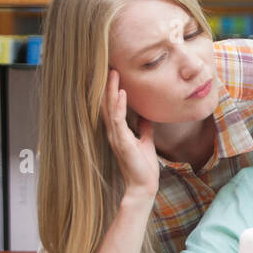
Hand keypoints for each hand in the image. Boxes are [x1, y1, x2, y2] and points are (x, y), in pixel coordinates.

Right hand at [103, 69, 159, 200]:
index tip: (111, 74)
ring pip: (110, 108)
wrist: (143, 185)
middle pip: (107, 104)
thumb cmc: (143, 167)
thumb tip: (145, 116)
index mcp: (118, 132)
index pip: (111, 107)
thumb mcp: (145, 142)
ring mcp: (116, 136)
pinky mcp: (122, 142)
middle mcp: (114, 132)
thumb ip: (143, 129)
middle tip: (109, 66)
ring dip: (111, 90)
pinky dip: (119, 105)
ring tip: (114, 73)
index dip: (109, 91)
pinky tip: (121, 93)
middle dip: (107, 85)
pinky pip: (118, 120)